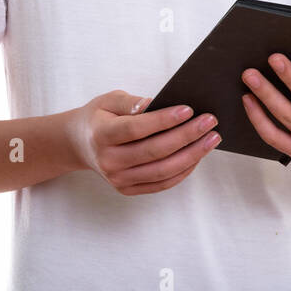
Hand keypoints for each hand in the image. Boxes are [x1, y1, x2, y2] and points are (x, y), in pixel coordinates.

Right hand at [68, 90, 219, 194]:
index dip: (164, 120)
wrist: (78, 144)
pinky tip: (198, 155)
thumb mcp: (107, 100)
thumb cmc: (99, 117)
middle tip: (210, 121)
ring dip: (192, 155)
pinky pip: (161, 183)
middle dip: (186, 135)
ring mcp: (118, 179)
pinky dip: (183, 171)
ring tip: (212, 138)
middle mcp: (108, 161)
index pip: (137, 128)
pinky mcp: (127, 189)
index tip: (189, 109)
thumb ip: (128, 101)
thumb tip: (152, 104)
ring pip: (162, 170)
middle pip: (154, 151)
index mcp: (101, 135)